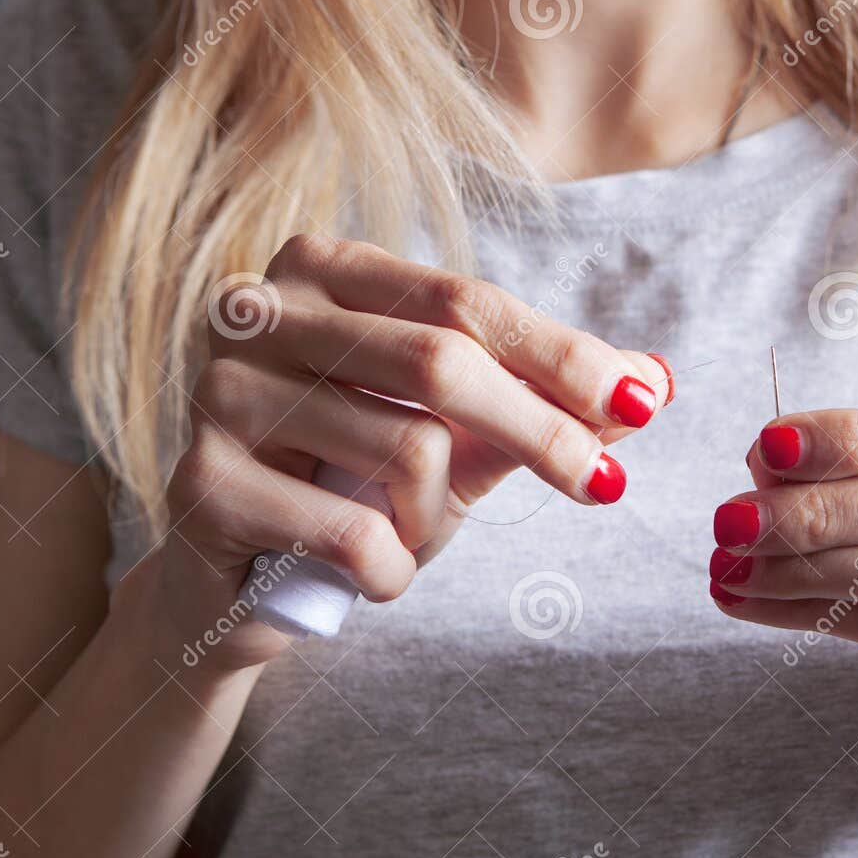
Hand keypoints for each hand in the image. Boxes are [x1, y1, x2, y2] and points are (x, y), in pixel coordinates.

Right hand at [147, 234, 671, 671]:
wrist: (238, 588)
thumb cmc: (352, 491)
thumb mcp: (459, 440)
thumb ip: (545, 405)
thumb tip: (657, 379)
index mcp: (322, 270)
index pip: (469, 302)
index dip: (565, 357)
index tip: (645, 402)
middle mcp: (259, 312)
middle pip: (443, 362)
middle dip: (544, 431)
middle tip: (604, 486)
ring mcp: (218, 393)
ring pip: (408, 451)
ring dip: (440, 519)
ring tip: (411, 536)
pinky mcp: (200, 485)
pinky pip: (355, 533)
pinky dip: (394, 571)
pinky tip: (369, 574)